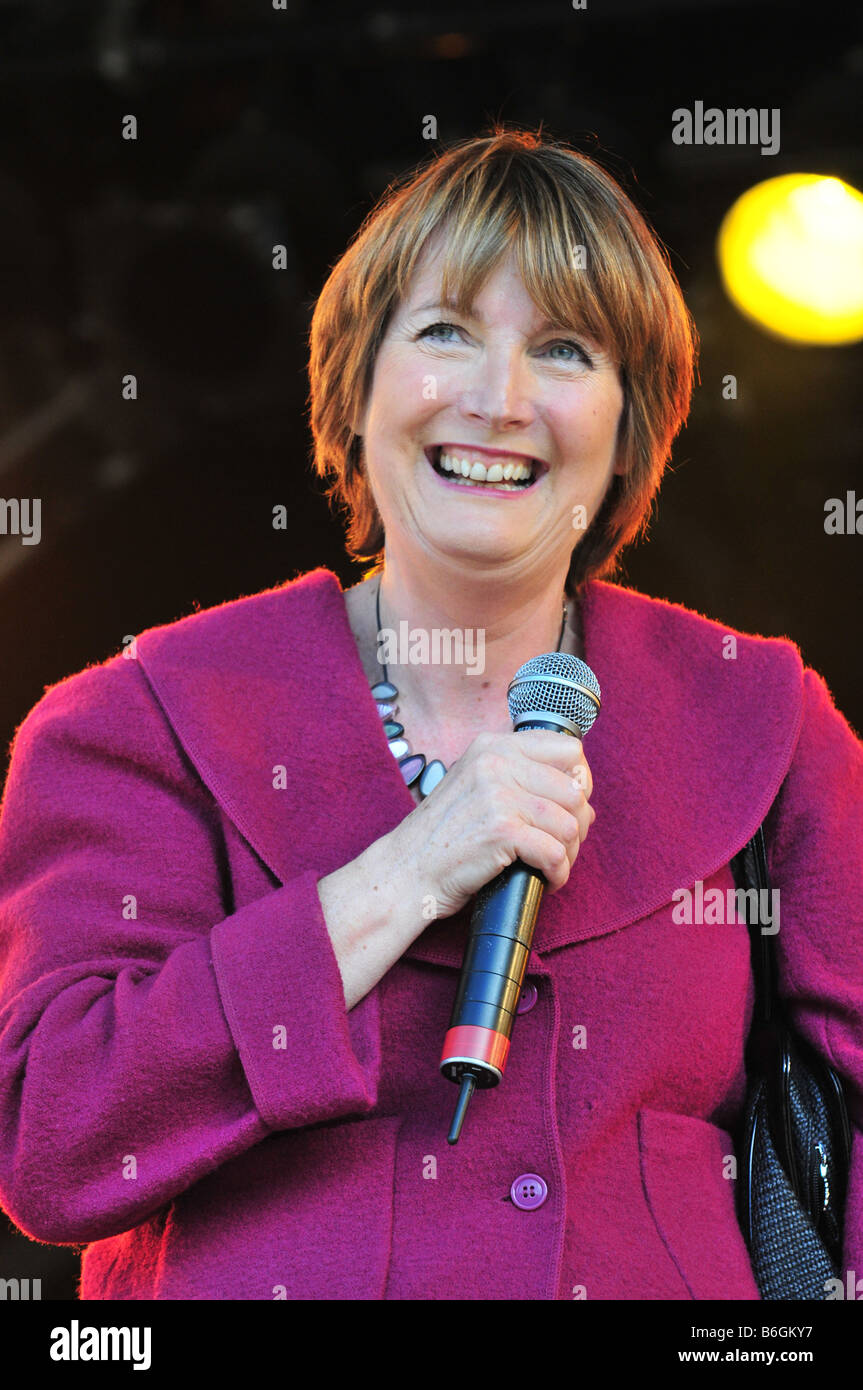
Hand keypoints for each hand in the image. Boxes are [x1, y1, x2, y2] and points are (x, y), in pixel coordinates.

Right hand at [390, 729, 595, 919]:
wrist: (405, 870)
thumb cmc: (445, 836)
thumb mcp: (476, 785)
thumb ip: (518, 776)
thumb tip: (581, 793)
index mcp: (493, 745)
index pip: (568, 749)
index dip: (580, 781)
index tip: (571, 807)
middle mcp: (496, 762)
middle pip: (575, 790)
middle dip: (578, 825)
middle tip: (562, 847)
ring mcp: (498, 795)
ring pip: (570, 824)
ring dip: (569, 854)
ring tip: (552, 867)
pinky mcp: (501, 831)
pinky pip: (555, 853)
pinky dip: (558, 873)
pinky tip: (546, 881)